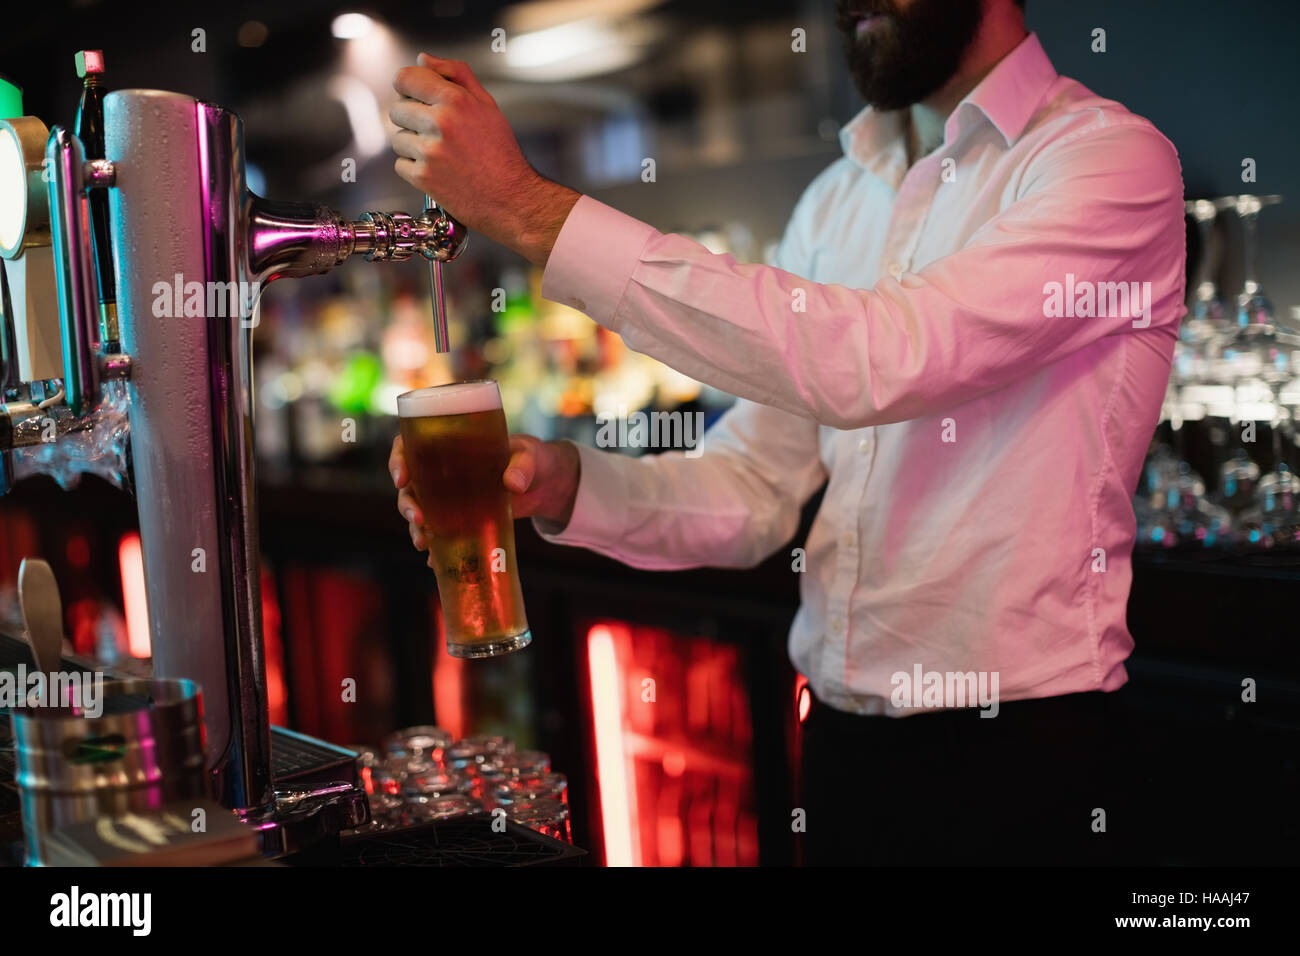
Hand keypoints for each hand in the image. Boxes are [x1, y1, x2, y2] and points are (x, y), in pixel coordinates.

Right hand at [389, 433, 581, 561]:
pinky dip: (435, 549)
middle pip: (409, 485)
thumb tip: (512, 484)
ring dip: (415, 528)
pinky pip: (439, 534)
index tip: (401, 478)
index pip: (409, 446)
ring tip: (423, 543)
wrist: (546, 484)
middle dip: (406, 504)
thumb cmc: (533, 459)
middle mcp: (442, 472)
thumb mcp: (530, 456)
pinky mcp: (461, 519)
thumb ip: (522, 466)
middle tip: (419, 519)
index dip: (398, 460)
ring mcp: (450, 498)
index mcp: (450, 445)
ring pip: (420, 511)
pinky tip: (434, 561)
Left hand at [390, 54, 579, 265]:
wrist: (512, 199)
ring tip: (441, 155)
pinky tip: (439, 172)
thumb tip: (422, 60)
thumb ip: (456, 76)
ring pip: (397, 139)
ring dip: (413, 146)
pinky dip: (415, 169)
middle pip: (397, 109)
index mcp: (456, 100)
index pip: (406, 78)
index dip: (406, 86)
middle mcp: (440, 123)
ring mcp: (429, 151)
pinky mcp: (423, 177)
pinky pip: (400, 165)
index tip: (412, 95)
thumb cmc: (502, 154)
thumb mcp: (488, 106)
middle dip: (411, 119)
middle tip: (434, 132)